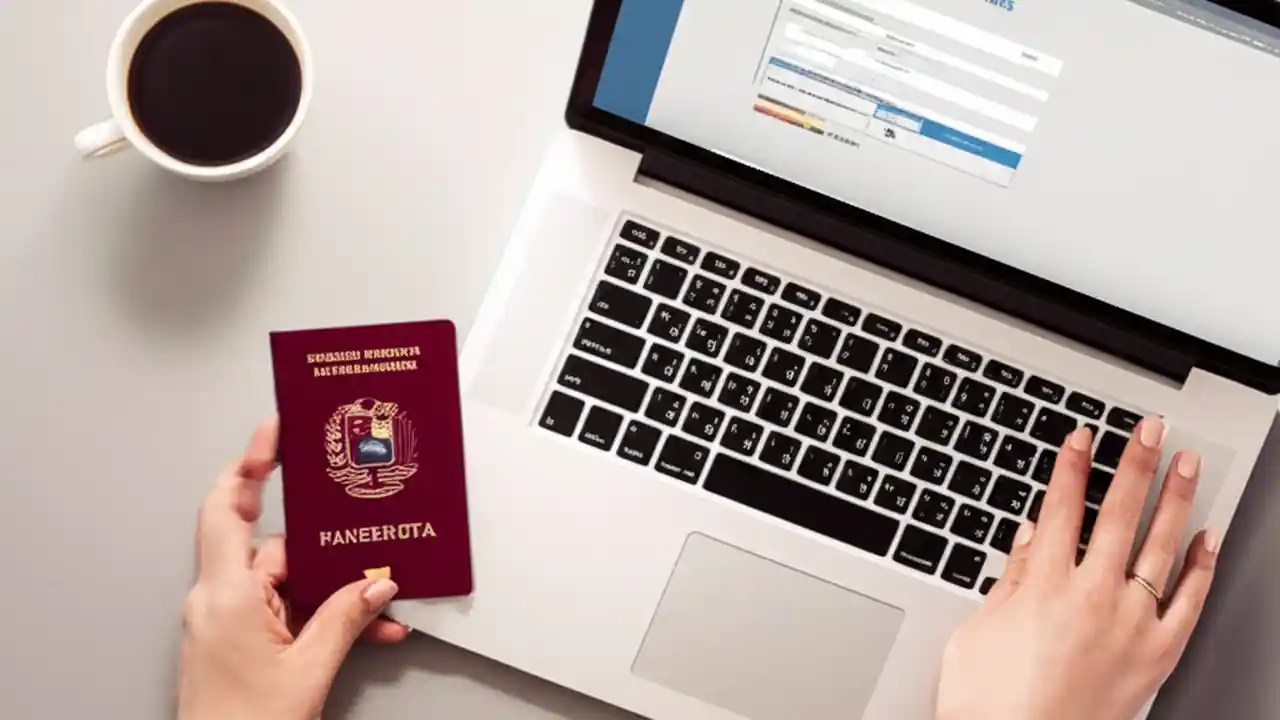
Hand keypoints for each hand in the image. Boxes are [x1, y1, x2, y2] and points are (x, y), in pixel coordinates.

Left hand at [179, 418, 410, 719]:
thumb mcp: (307, 670)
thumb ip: (344, 619)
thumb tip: (374, 587)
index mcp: (225, 596)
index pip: (226, 508)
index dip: (247, 464)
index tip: (272, 432)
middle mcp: (218, 601)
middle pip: (275, 548)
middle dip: (327, 552)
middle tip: (364, 546)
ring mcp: (227, 621)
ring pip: (287, 583)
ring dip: (333, 594)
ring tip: (374, 606)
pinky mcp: (238, 640)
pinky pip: (285, 611)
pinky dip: (321, 618)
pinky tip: (360, 630)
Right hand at [937, 419, 1217, 719]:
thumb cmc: (990, 704)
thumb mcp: (980, 630)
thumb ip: (1010, 579)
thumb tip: (1027, 537)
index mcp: (1044, 587)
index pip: (1061, 508)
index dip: (1072, 467)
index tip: (1083, 437)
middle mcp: (1093, 598)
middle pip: (1118, 515)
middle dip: (1134, 464)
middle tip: (1148, 429)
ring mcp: (1130, 626)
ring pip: (1160, 547)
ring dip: (1174, 499)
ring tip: (1185, 464)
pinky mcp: (1156, 657)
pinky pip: (1188, 603)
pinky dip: (1200, 567)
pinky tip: (1208, 538)